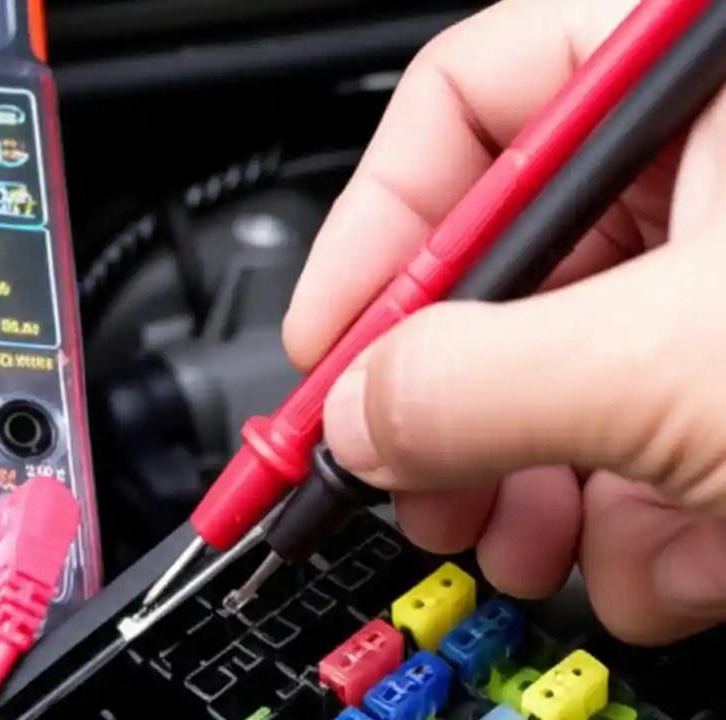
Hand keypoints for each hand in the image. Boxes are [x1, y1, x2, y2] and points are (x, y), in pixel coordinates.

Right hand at [286, 0, 725, 644]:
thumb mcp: (672, 365)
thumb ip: (479, 384)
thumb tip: (357, 416)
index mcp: (695, 71)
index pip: (469, 95)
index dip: (373, 225)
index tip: (323, 343)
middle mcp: (718, 155)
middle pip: (510, 253)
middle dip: (449, 391)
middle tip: (398, 469)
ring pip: (574, 355)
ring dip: (530, 476)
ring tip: (516, 545)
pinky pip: (654, 415)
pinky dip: (638, 508)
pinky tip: (654, 562)